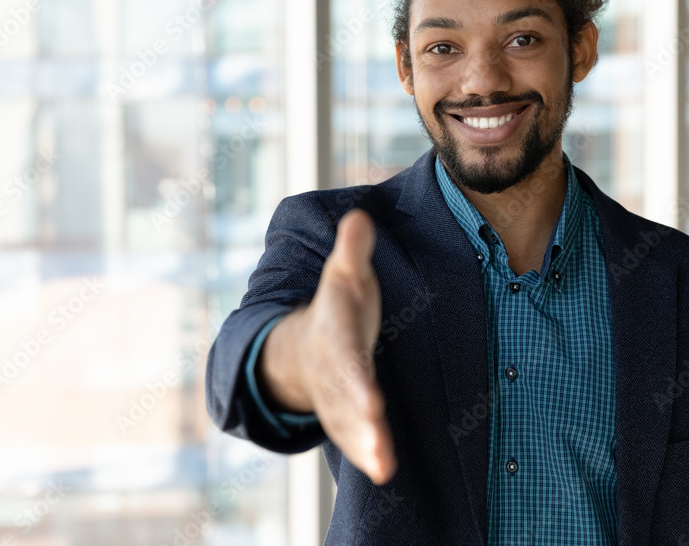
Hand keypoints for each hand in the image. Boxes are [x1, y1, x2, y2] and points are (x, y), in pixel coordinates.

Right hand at [261, 208, 395, 483]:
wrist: (304, 347)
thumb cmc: (336, 310)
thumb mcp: (343, 276)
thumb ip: (353, 250)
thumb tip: (360, 216)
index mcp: (335, 339)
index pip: (347, 360)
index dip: (358, 380)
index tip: (372, 400)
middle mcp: (333, 373)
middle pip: (346, 399)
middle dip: (360, 419)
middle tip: (376, 435)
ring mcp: (337, 400)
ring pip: (348, 426)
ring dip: (365, 444)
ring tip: (383, 465)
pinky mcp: (346, 418)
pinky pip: (355, 439)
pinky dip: (367, 454)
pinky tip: (384, 471)